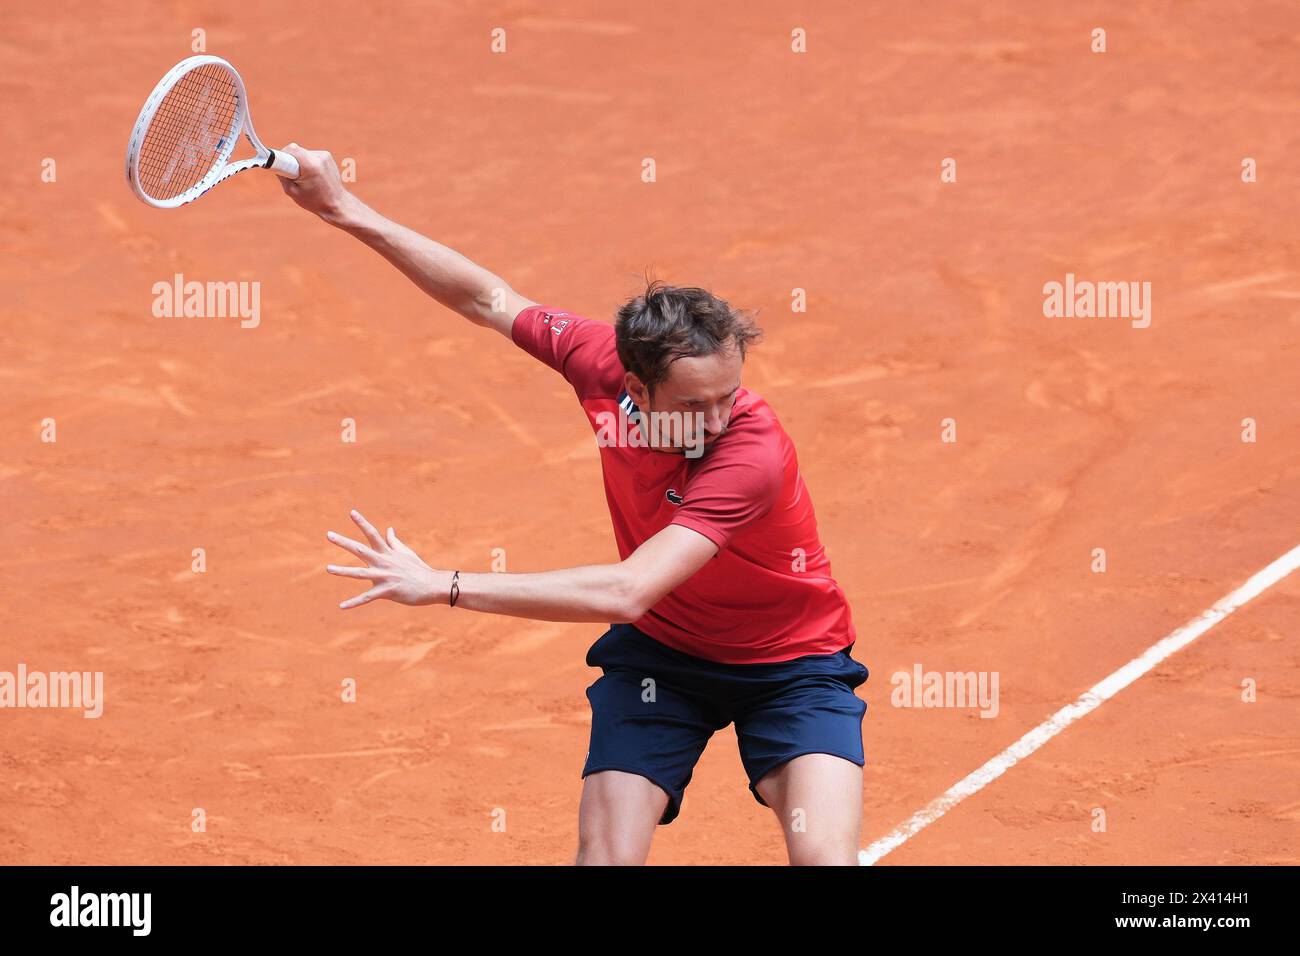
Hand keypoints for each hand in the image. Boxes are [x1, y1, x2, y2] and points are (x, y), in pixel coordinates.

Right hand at [277, 143, 357, 225]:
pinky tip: (313, 175)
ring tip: (306, 178)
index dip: (282, 156)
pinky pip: (310, 155)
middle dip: (291, 161)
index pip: (291, 149)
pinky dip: (308, 163)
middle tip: (293, 175)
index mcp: (310, 166)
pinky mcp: (327, 156)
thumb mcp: (292, 191)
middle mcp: (319, 157)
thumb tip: (274, 164)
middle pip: (296, 150)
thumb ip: (282, 175)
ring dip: (300, 163)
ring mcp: (324, 155)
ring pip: (303, 153)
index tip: (280, 165)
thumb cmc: (315, 201)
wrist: (338, 204)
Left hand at [326, 510, 444, 608]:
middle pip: (360, 549)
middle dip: (344, 542)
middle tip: (328, 534)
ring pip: (359, 573)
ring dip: (343, 571)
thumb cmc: (418, 569)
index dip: (362, 523)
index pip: (372, 534)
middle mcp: (383, 562)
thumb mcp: (406, 553)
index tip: (351, 512)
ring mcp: (384, 576)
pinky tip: (341, 606)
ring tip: (328, 568)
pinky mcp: (386, 591)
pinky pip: (367, 598)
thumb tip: (388, 529)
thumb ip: (393, 542)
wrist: (432, 585)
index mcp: (388, 552)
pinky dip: (354, 602)